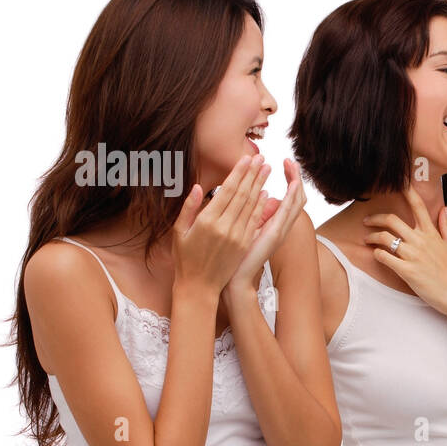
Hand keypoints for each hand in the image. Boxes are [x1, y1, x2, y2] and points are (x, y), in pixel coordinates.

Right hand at [172, 154, 272, 293]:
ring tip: (266, 170)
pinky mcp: (244, 244)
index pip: (227, 191)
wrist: (199, 287)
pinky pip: (255, 221)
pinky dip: (261, 206)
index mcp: (207, 221)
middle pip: (243, 195)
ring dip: (260, 186)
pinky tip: (266, 193)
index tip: (246, 159)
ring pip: (251, 206)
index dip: (238, 173)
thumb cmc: (185, 258)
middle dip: (253, 174)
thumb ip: (188, 208)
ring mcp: (237, 236)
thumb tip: (197, 187)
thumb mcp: (180, 231)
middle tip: (261, 158)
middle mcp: (225, 227)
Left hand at [225, 157, 306, 296]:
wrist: (235, 278)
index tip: (284, 163)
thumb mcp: (248, 230)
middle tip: (290, 160)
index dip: (289, 180)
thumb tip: (261, 194)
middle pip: (296, 197)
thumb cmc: (237, 256)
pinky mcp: (275, 235)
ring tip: (292, 165)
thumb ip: (257, 213)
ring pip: (295, 202)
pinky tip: (293, 185)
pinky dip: (291, 198)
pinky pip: (287, 213)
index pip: (289, 197)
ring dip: (295, 182)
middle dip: (295, 177)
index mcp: (275, 224)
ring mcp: (280, 231)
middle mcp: (281, 226)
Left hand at [362, 185, 446, 315]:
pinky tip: (375, 254)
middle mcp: (421, 241)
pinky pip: (384, 257)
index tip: (398, 184)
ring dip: (372, 236)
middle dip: (376, 218)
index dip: (407, 192)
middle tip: (367, 221)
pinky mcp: (406, 271)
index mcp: (432, 234)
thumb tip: (443, 210)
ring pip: (385, 237)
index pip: (418, 207)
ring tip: (367, 240)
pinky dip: (377, 253)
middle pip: (392, 220)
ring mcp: (413, 256)